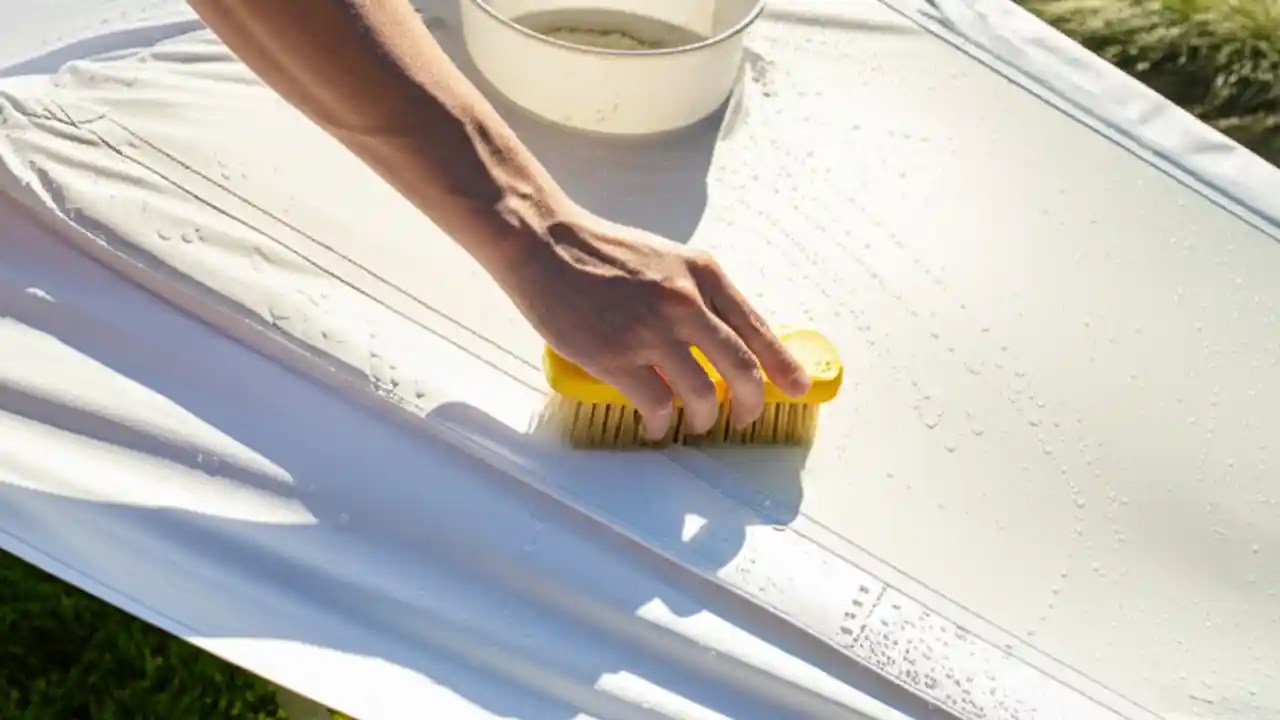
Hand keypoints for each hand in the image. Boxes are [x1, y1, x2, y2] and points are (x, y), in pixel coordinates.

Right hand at [490, 205, 811, 441]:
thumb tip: (726, 340)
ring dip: (704, 419)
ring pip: (702, 396)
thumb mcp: (666, 261)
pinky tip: (656, 426)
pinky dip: (662, 425)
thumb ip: (697, 295)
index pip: (757, 328)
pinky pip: (657, 406)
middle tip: (745, 418)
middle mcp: (685, 303)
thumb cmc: (601, 252)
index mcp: (703, 274)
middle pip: (741, 370)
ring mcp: (651, 332)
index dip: (783, 365)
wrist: (544, 242)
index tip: (798, 387)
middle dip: (752, 404)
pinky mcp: (616, 357)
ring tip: (695, 423)